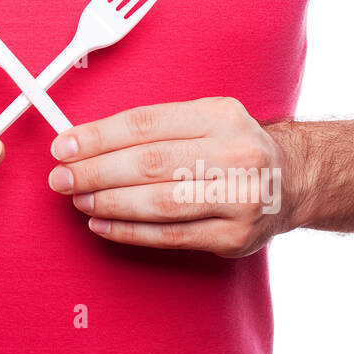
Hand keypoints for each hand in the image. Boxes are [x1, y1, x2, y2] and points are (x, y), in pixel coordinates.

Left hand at [47, 97, 294, 256]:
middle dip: (95, 172)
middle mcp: (235, 154)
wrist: (292, 181)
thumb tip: (85, 140)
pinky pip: (171, 236)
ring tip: (79, 199)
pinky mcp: (234, 237)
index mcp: (220, 116)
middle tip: (62, 177)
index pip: (145, 124)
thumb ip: (152, 127)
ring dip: (109, 203)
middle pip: (149, 164)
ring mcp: (238, 198)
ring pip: (159, 203)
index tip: (65, 145)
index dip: (98, 136)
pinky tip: (102, 224)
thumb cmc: (232, 146)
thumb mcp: (204, 117)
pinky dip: (130, 232)